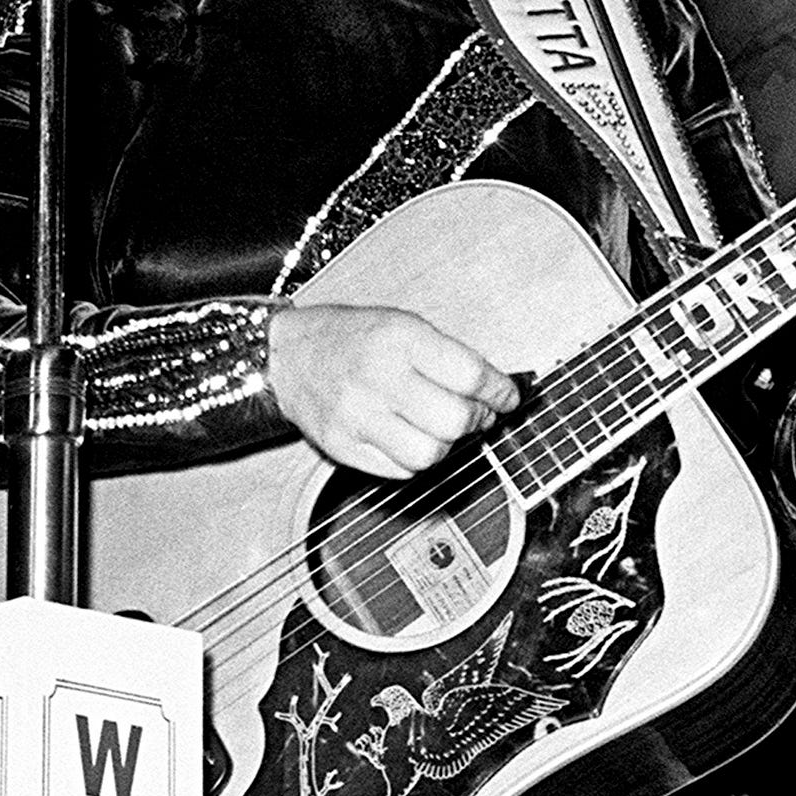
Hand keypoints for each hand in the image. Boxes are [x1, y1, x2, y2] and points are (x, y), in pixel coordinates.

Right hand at [268, 303, 521, 478]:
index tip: (508, 397)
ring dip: (448, 446)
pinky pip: (400, 471)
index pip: (469, 375)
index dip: (500, 391)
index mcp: (399, 339)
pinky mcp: (344, 447)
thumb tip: (497, 389)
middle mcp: (378, 378)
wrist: (286, 357)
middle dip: (477, 421)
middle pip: (454, 421)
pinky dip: (416, 461)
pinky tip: (412, 438)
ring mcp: (358, 417)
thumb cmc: (349, 338)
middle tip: (477, 414)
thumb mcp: (402, 324)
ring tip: (443, 429)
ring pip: (429, 455)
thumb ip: (448, 356)